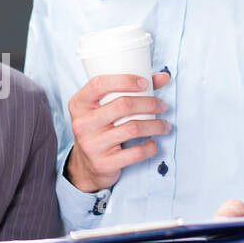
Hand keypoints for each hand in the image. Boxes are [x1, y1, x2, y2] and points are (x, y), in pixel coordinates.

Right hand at [65, 71, 171, 193]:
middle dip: (149, 104)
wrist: (85, 166)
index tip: (145, 83)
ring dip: (155, 125)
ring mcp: (92, 145)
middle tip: (162, 105)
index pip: (99, 84)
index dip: (125, 80)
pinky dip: (150, 147)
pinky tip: (153, 143)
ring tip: (164, 125)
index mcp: (79, 104)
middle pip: (123, 106)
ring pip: (132, 129)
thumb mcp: (103, 108)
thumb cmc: (98, 129)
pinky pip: (135, 153)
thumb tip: (162, 77)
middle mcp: (82, 124)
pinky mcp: (103, 163)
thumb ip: (127, 90)